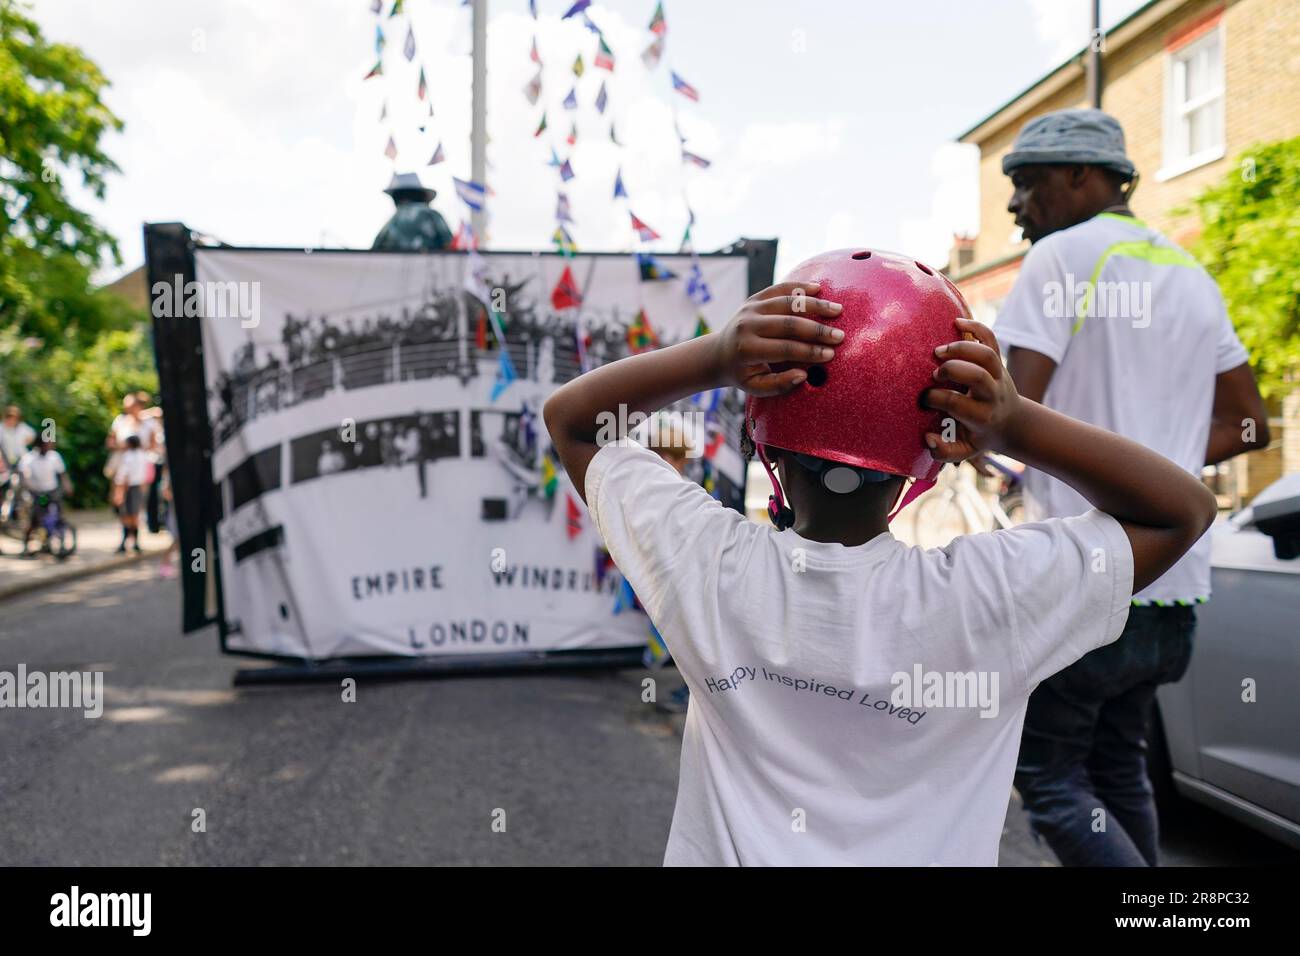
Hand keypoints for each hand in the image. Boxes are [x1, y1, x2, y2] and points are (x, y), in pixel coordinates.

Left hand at [711, 281, 844, 395]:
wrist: (720, 353)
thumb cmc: (743, 373)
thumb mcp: (756, 387)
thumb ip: (779, 384)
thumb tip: (803, 375)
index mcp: (747, 349)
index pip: (784, 349)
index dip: (809, 352)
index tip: (830, 354)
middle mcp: (747, 325)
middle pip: (788, 324)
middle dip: (817, 330)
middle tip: (839, 336)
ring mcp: (750, 308)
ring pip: (786, 302)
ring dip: (814, 305)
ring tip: (837, 310)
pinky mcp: (754, 298)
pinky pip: (779, 288)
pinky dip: (799, 287)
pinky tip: (819, 288)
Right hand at [921, 318, 1024, 461]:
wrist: (1011, 423)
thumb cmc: (980, 435)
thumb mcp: (964, 450)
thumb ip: (944, 452)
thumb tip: (927, 438)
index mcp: (982, 416)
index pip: (955, 403)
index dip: (934, 398)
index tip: (923, 399)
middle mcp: (993, 394)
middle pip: (977, 375)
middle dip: (952, 370)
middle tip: (934, 373)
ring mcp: (999, 375)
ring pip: (986, 354)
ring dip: (961, 347)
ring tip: (939, 351)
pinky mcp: (999, 362)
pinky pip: (991, 339)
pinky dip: (976, 327)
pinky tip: (956, 322)